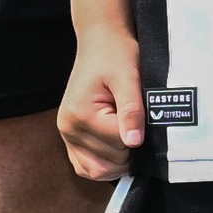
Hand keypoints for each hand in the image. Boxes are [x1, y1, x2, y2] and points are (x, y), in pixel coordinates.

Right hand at [57, 34, 150, 180]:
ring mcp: (67, 136)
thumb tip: (134, 142)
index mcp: (80, 115)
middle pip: (110, 162)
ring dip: (119, 161)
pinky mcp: (72, 138)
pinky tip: (120, 148)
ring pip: (97, 170)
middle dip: (130, 149)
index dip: (139, 135)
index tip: (146, 116)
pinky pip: (87, 166)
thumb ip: (131, 110)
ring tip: (130, 134)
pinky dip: (105, 164)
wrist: (101, 41)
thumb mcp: (129, 77)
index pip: (119, 146)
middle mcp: (68, 129)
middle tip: (139, 123)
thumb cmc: (116, 54)